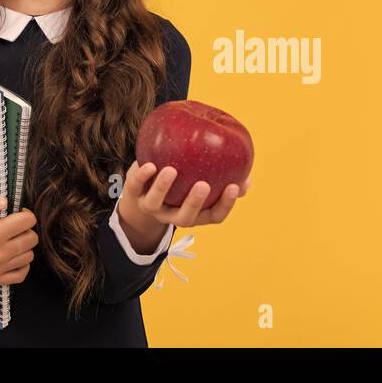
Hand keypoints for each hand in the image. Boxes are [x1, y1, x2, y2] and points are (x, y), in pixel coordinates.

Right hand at [0, 194, 38, 285]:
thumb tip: (5, 202)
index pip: (28, 221)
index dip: (24, 213)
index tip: (16, 213)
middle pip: (32, 239)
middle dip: (26, 229)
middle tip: (13, 226)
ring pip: (29, 256)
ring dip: (24, 246)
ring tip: (11, 240)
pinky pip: (21, 275)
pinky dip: (21, 265)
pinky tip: (12, 256)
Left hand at [117, 161, 250, 227]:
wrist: (146, 185)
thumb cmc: (185, 178)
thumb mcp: (204, 178)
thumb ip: (225, 176)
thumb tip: (247, 178)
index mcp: (195, 212)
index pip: (214, 216)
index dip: (225, 205)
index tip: (233, 187)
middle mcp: (174, 214)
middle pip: (185, 218)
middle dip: (194, 203)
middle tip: (203, 185)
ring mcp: (153, 206)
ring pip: (156, 204)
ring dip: (163, 188)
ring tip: (172, 171)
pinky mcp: (134, 194)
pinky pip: (135, 187)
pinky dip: (141, 177)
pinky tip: (149, 164)